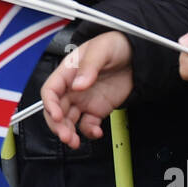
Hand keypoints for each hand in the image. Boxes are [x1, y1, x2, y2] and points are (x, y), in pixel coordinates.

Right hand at [41, 31, 134, 148]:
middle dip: (58, 125)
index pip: (50, 91)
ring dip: (69, 133)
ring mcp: (84, 100)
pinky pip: (88, 125)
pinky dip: (89, 132)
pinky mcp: (97, 109)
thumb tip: (78, 84)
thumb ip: (89, 66)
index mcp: (68, 72)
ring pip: (69, 121)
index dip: (50, 104)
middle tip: (66, 136)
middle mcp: (73, 88)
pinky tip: (96, 132)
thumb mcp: (101, 49)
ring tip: (75, 142)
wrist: (138, 55)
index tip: (56, 115)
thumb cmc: (115, 44)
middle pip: (57, 110)